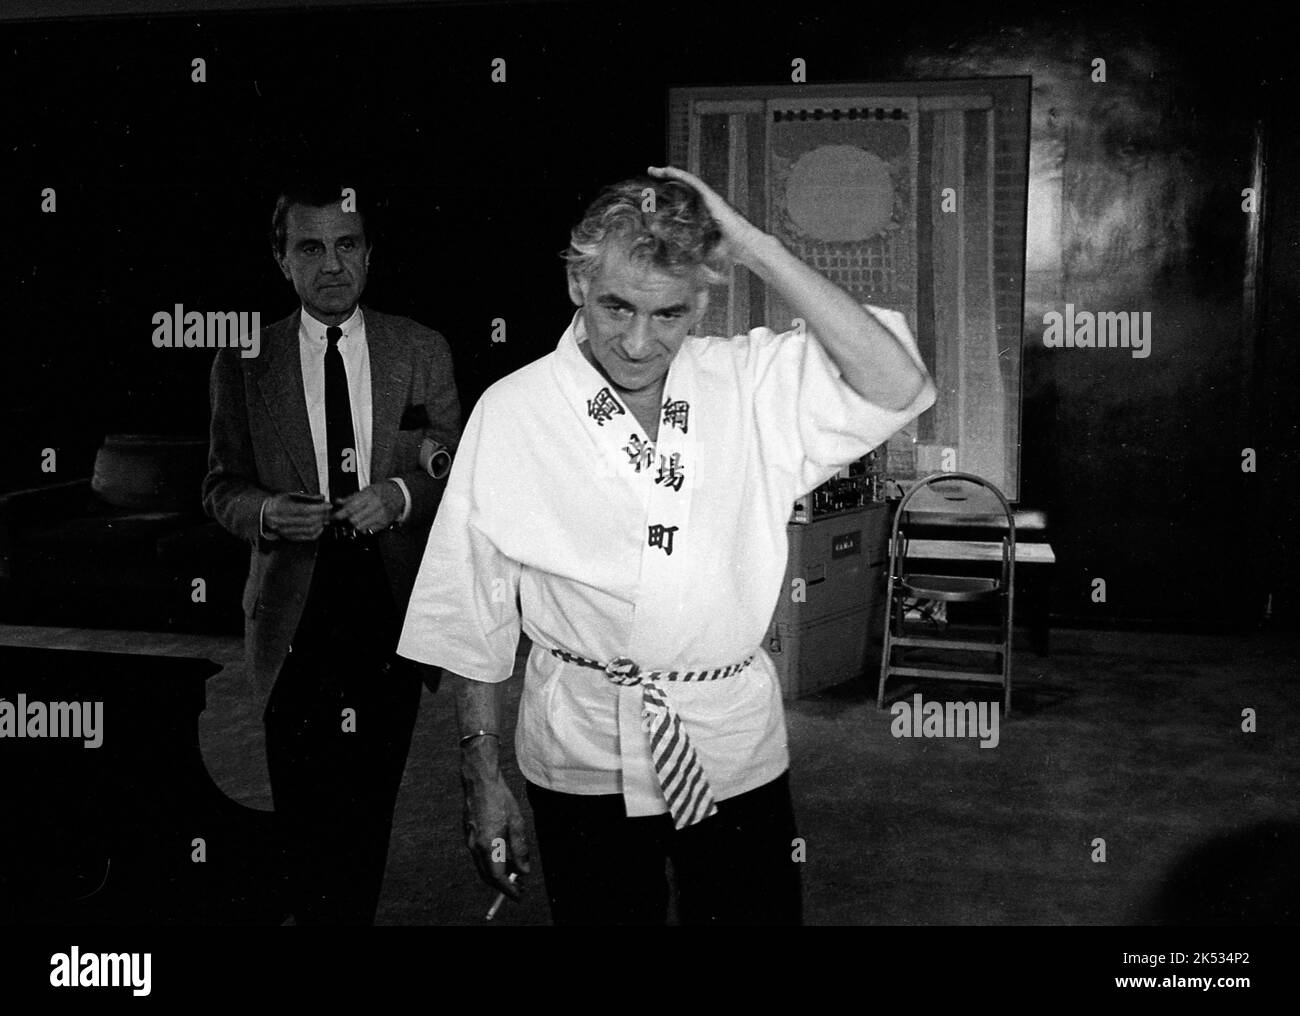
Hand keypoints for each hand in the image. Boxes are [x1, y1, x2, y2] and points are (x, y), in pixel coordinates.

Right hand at [263, 492, 330, 540]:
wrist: (264, 514)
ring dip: (321, 524)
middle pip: (308, 521)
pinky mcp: (289, 537)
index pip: (304, 510)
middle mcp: (282, 522)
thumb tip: (322, 498)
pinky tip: (320, 526)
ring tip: (325, 518)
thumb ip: (306, 497)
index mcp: (281, 509)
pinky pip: (306, 537)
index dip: (318, 508)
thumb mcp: (289, 495)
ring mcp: (285, 531)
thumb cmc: (278, 503)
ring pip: (308, 530)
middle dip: (322, 516)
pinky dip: (317, 532)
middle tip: (329, 511)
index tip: (328, 505)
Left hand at [330, 480, 402, 533]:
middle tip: (345, 519)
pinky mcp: (384, 523)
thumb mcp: (365, 490)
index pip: (351, 507)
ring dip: (355, 526)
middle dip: (347, 520)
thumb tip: (338, 501)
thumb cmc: (380, 491)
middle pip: (354, 519)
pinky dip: (364, 529)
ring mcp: (381, 515)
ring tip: (355, 521)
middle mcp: (375, 505)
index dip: (340, 514)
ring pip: (360, 526)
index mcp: (369, 495)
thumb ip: (351, 497)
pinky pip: (369, 531)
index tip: (333, 517)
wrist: (397, 494)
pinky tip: (364, 523)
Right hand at [461, 751, 531, 899]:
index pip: (497, 877)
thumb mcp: (516, 823)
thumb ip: (520, 849)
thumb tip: (524, 870)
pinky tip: (503, 856)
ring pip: (482, 866)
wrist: (479, 781)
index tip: (519, 895)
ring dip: (497, 873)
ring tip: (514, 872)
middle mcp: (475, 846)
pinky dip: (490, 862)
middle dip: (502, 885)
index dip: (508, 888)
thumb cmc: (500, 799)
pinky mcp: (469, 834)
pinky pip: (479, 856)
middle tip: (518, 888)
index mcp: (488, 845)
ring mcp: (469, 841)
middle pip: (487, 876)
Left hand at [647, 164, 768, 266]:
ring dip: (670, 173)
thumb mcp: (705, 252)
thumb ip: (694, 256)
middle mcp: (708, 202)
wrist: (748, 249)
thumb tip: (680, 271)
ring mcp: (711, 198)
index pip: (686, 198)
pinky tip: (667, 170)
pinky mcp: (713, 197)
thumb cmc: (731, 253)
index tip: (655, 193)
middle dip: (667, 179)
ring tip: (653, 170)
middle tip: (651, 173)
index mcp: (706, 213)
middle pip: (684, 186)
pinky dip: (680, 174)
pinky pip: (694, 181)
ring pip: (687, 180)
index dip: (672, 193)